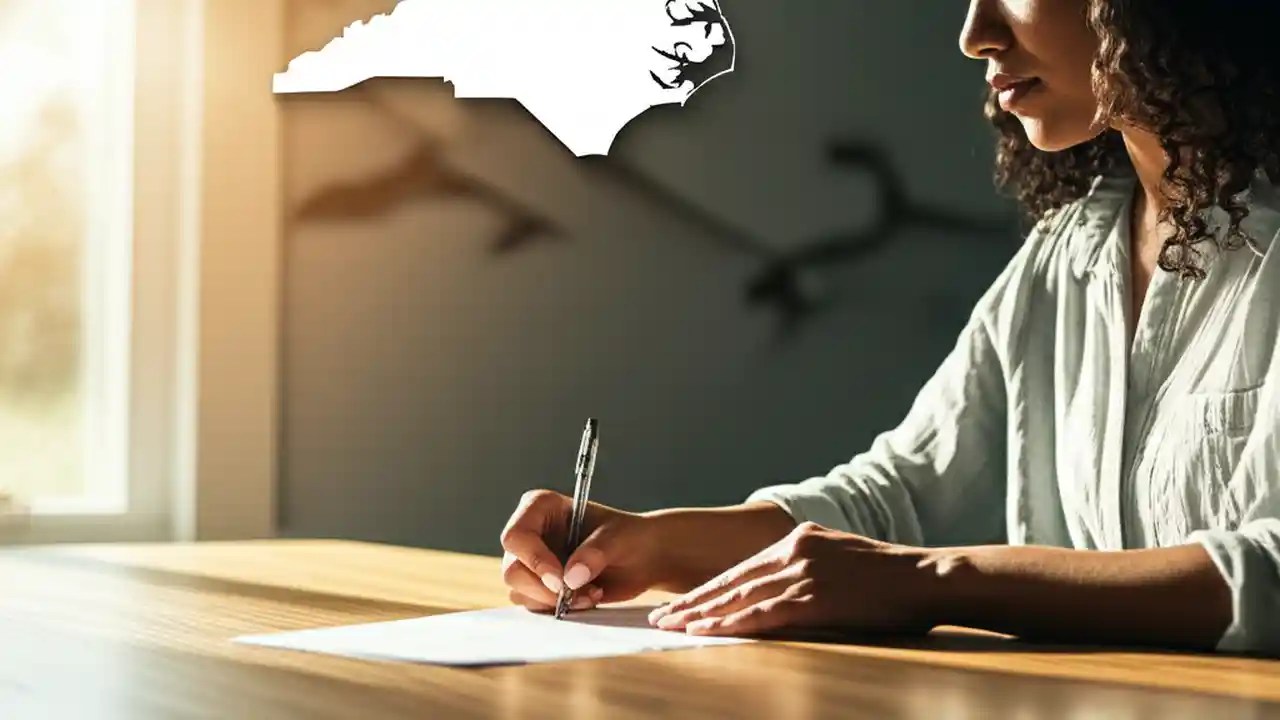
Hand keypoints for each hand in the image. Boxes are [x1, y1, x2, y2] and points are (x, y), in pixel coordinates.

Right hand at [499, 490, 663, 611]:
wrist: (643, 559)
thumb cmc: (631, 536)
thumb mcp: (619, 538)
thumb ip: (595, 552)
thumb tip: (571, 577)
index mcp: (541, 508)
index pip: (516, 535)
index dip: (533, 560)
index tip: (561, 580)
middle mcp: (530, 534)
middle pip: (512, 569)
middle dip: (544, 589)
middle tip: (576, 593)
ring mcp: (532, 561)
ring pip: (519, 591)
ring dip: (554, 601)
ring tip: (590, 592)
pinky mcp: (540, 585)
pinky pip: (534, 605)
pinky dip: (559, 608)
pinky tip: (586, 598)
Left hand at [646, 522, 934, 636]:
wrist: (926, 578)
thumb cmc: (888, 577)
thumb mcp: (838, 557)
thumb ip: (805, 566)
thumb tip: (778, 589)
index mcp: (796, 538)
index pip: (741, 569)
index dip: (708, 588)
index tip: (682, 603)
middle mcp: (793, 550)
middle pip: (731, 581)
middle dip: (694, 601)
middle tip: (662, 616)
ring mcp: (803, 573)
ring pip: (740, 597)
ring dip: (703, 614)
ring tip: (673, 627)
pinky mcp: (815, 597)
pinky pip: (763, 614)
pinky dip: (732, 624)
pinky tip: (708, 632)